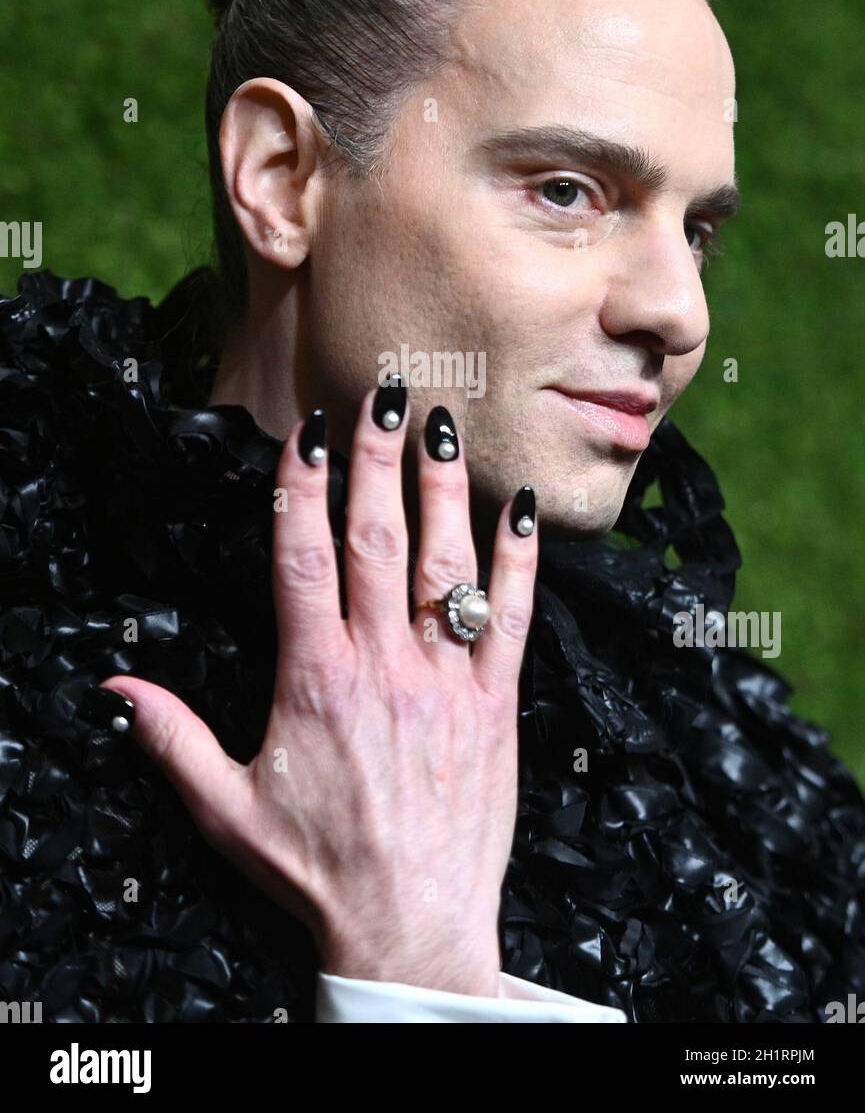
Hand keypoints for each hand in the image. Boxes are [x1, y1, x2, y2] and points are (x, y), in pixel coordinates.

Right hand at [99, 379, 538, 997]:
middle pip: (376, 540)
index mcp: (315, 679)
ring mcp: (445, 681)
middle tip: (384, 395)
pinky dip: (518, 559)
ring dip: (442, 489)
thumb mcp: (226, 811)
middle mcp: (383, 666)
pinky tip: (521, 507)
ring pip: (445, 565)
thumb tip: (114, 687)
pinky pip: (511, 618)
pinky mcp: (496, 703)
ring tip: (442, 425)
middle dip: (377, 461)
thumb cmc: (318, 871)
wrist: (412, 927)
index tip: (309, 432)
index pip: (302, 559)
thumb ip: (173, 739)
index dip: (303, 487)